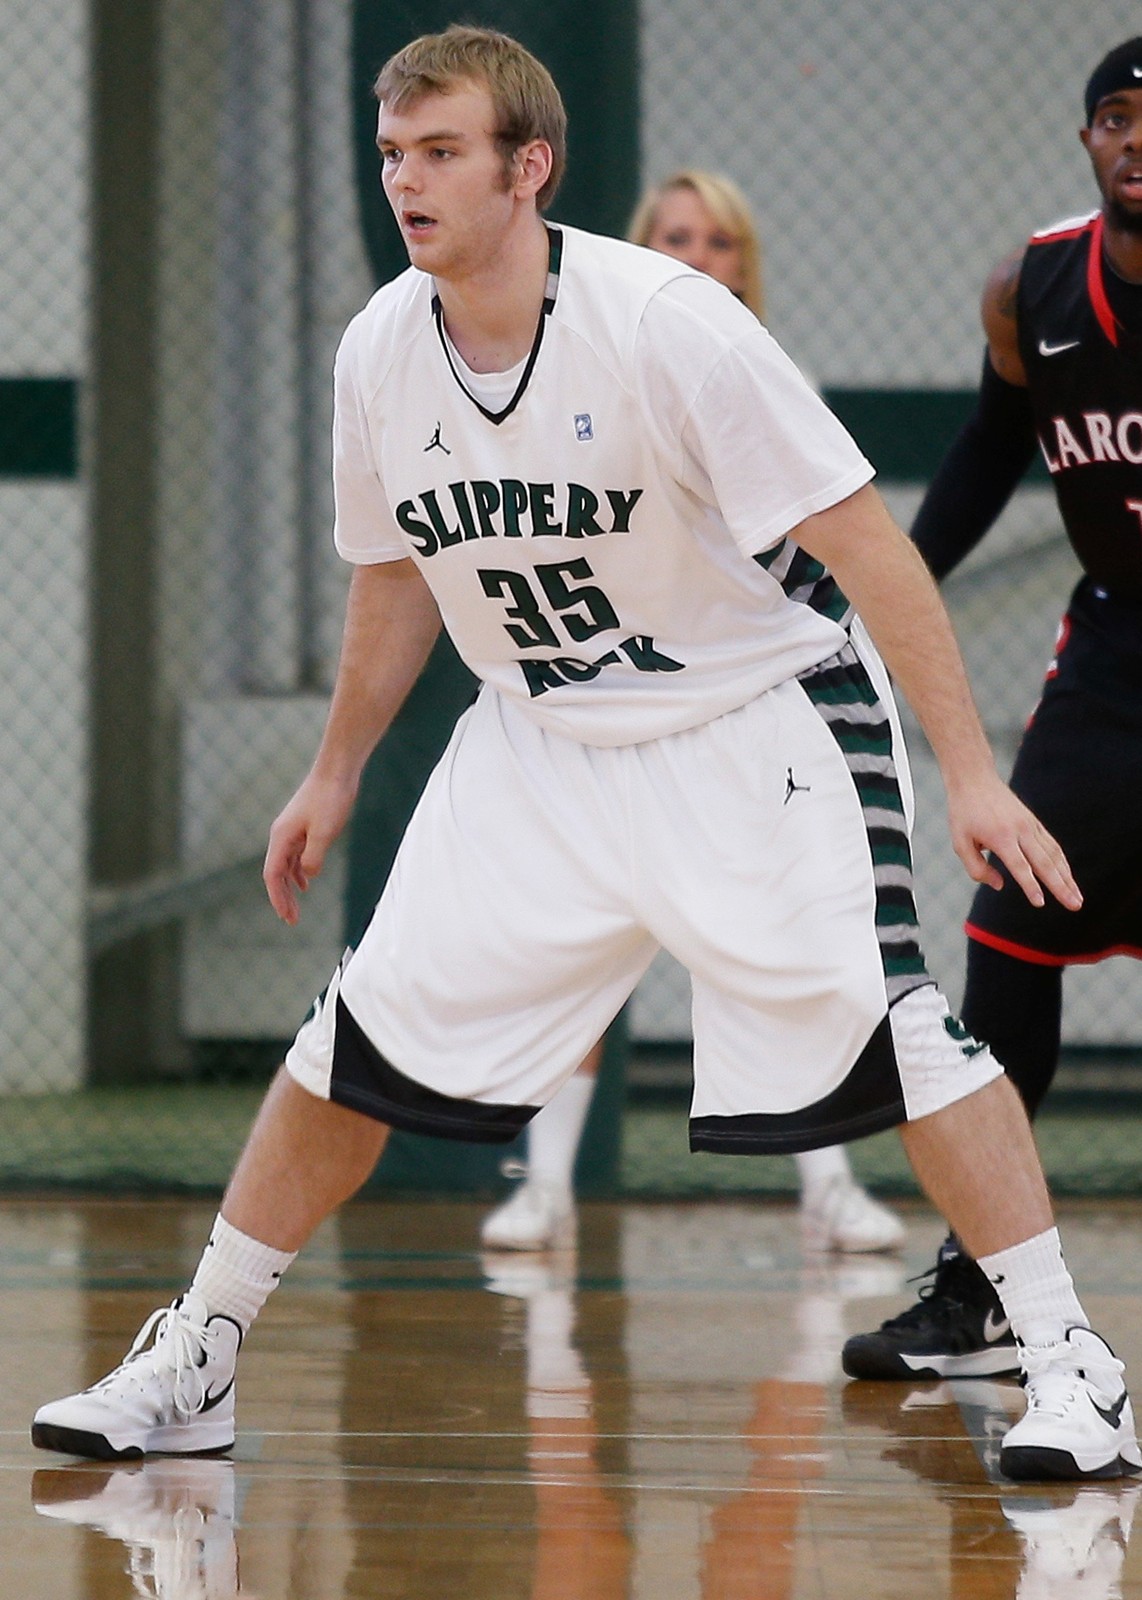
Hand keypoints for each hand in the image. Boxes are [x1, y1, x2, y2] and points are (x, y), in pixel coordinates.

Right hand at [263, 771, 357, 924]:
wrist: (337, 771)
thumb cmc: (330, 798)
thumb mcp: (325, 832)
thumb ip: (314, 857)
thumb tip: (307, 875)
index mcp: (281, 837)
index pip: (272, 875)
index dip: (277, 898)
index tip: (286, 917)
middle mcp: (282, 835)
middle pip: (276, 873)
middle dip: (282, 898)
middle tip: (292, 921)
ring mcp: (292, 831)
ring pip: (285, 866)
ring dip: (290, 887)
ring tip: (296, 908)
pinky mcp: (304, 827)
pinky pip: (296, 856)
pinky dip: (298, 872)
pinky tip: (306, 883)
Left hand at [946, 772, 1080, 911]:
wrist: (975, 780)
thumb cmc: (964, 814)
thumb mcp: (959, 842)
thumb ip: (976, 868)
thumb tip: (1000, 886)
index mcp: (1000, 837)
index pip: (1019, 866)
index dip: (1030, 886)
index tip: (1040, 903)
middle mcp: (1020, 831)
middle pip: (1045, 863)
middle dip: (1061, 887)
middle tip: (1075, 906)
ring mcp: (1030, 825)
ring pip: (1054, 855)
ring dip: (1067, 878)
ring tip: (1078, 898)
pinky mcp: (1034, 822)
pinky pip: (1052, 845)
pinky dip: (1062, 863)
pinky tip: (1069, 877)